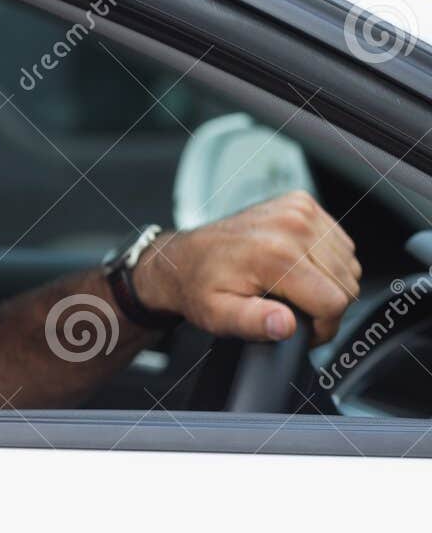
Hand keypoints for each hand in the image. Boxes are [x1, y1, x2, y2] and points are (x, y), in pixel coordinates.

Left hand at [132, 192, 360, 341]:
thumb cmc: (199, 286)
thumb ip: (253, 323)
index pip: (335, 301)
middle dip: (324, 306)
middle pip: (345, 284)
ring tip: (290, 288)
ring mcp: (298, 210)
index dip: (321, 326)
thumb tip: (285, 325)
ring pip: (348, 265)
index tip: (297, 328)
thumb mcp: (218, 315)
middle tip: (289, 310)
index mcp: (275, 253)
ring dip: (327, 283)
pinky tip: (296, 267)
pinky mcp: (302, 203)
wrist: (183, 257)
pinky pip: (339, 244)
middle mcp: (292, 225)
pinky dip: (326, 261)